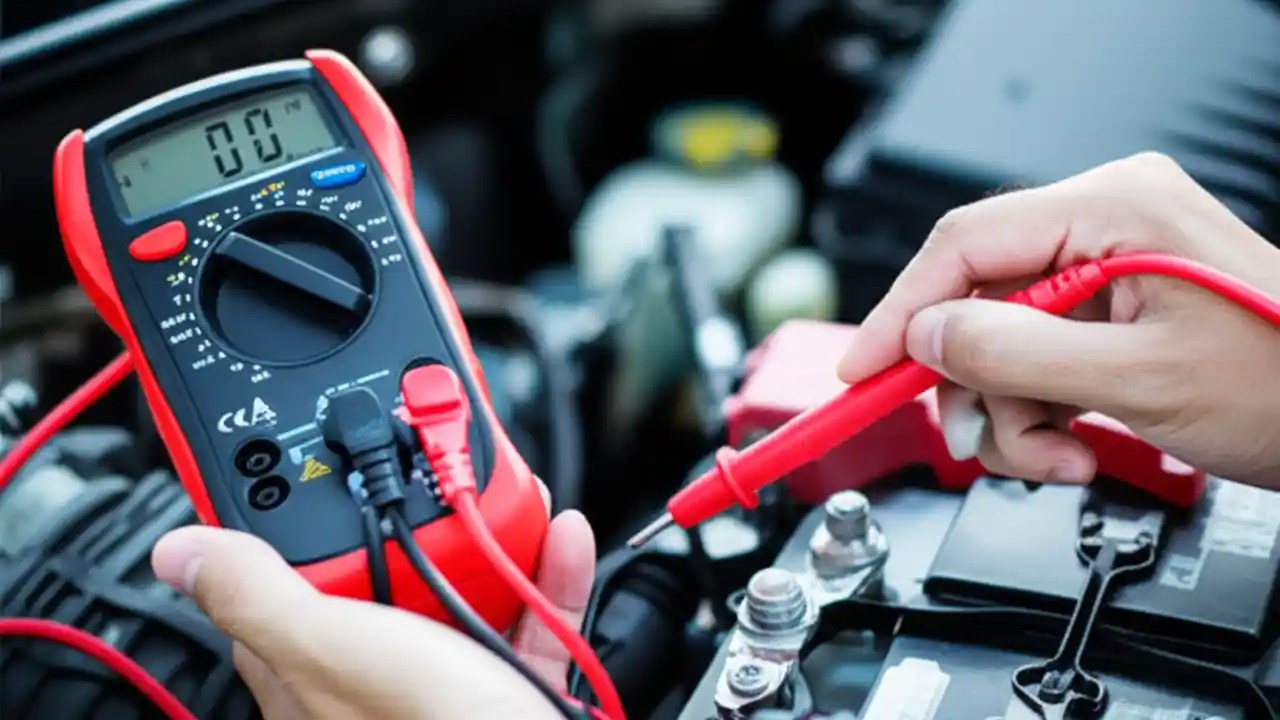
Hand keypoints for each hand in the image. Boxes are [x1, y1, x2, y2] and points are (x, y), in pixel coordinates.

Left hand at [150, 511, 594, 719]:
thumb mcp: (336, 649)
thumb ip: (261, 594)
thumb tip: (178, 551)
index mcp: (311, 674)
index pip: (282, 588)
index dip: (300, 527)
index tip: (326, 469)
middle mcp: (372, 684)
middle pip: (385, 577)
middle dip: (420, 522)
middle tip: (441, 473)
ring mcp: (442, 689)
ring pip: (461, 594)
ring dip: (492, 540)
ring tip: (506, 494)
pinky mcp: (506, 693)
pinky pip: (525, 621)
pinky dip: (544, 578)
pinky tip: (560, 540)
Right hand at [837, 152, 1279, 487]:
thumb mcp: (1136, 378)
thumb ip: (1016, 352)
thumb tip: (928, 338)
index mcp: (1116, 206)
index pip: (967, 244)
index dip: (902, 312)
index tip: (862, 370)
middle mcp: (1106, 219)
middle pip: (978, 300)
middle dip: (977, 386)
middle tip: (987, 443)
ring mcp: (1108, 260)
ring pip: (1000, 339)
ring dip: (1012, 413)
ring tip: (1058, 458)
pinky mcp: (1110, 303)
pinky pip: (1035, 354)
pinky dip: (1039, 412)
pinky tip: (1074, 446)